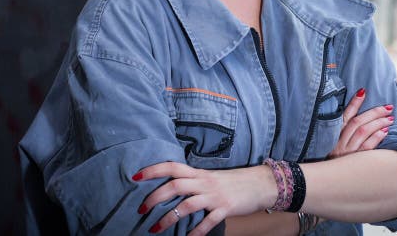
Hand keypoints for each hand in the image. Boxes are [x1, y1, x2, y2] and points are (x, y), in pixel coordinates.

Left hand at [134, 162, 274, 235]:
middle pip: (175, 185)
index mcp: (200, 173)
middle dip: (154, 197)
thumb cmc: (234, 182)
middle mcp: (205, 182)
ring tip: (154, 229)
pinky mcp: (225, 208)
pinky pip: (207, 222)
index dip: (153, 170)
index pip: (172, 166)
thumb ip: (193, 181)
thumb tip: (171, 188)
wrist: (261, 183)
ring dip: (168, 218)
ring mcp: (215, 196)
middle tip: (141, 209)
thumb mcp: (211, 177)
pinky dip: (196, 232)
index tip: (135, 177)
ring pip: (187, 205)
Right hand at [328, 88, 392, 158]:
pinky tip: (385, 132)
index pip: (345, 115)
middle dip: (374, 113)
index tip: (363, 91)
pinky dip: (377, 137)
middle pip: (358, 122)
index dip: (354, 103)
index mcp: (333, 136)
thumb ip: (345, 132)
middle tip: (387, 108)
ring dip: (378, 122)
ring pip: (364, 131)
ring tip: (390, 118)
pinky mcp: (355, 162)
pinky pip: (368, 147)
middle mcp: (339, 142)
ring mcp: (347, 152)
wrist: (329, 183)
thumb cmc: (336, 161)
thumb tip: (362, 116)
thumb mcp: (335, 145)